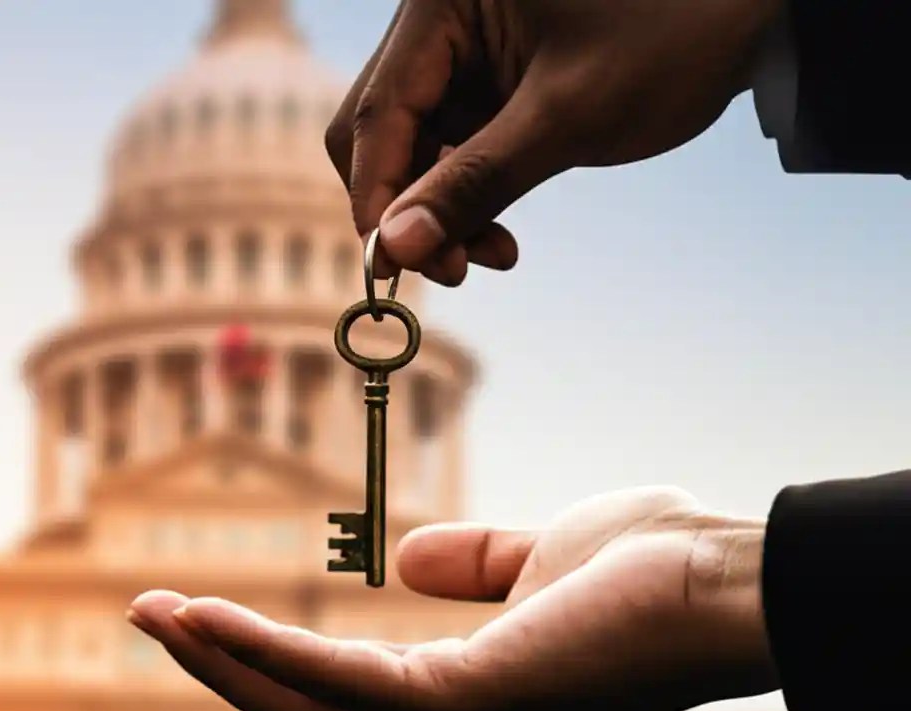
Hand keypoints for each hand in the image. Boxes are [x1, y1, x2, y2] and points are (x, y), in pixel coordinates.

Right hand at [127, 487, 778, 710]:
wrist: (728, 579)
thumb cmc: (656, 572)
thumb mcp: (542, 558)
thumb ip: (479, 565)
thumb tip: (408, 561)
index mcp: (468, 699)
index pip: (345, 693)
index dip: (269, 656)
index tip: (210, 608)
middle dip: (221, 666)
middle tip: (149, 613)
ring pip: (306, 710)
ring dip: (223, 660)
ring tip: (155, 613)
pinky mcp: (462, 706)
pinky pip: (340, 686)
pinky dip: (266, 653)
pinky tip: (209, 617)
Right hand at [328, 0, 783, 284]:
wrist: (751, 8)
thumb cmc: (672, 36)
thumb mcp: (569, 117)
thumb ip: (475, 182)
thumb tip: (393, 249)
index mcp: (441, 1)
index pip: (374, 114)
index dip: (378, 199)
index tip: (395, 269)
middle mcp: (437, 18)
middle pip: (378, 130)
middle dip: (408, 207)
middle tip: (453, 269)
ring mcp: (461, 46)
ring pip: (412, 145)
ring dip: (441, 209)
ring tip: (494, 255)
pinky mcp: (487, 75)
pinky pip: (450, 144)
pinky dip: (468, 191)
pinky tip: (498, 232)